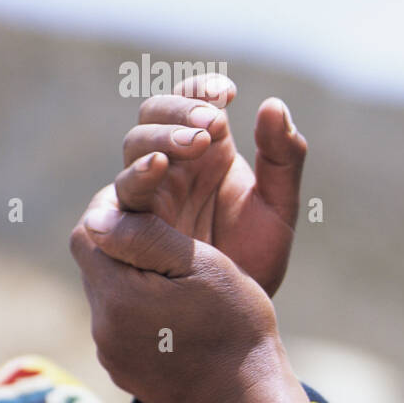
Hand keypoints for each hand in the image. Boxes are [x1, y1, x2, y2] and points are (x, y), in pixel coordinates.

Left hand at [70, 191, 280, 402]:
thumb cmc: (236, 326)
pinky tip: (178, 320)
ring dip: (134, 283)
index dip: (111, 215)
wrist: (246, 398)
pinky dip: (141, 315)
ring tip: (179, 286)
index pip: (87, 235)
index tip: (147, 213)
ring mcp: (111, 354)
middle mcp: (103, 327)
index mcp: (119, 295)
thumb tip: (98, 217)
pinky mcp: (122, 372)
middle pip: (97, 267)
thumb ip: (147, 237)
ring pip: (109, 298)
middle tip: (170, 246)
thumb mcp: (203, 266)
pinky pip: (120, 329)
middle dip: (125, 250)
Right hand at [113, 73, 306, 299]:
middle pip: (155, 116)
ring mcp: (149, 195)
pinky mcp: (130, 227)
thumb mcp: (280, 207)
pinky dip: (135, 176)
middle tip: (213, 123)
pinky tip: (157, 169)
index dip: (201, 88)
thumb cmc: (257, 257)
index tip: (228, 92)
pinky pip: (120, 195)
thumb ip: (283, 157)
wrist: (239, 314)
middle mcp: (172, 168)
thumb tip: (274, 104)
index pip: (192, 102)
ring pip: (136, 148)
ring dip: (162, 139)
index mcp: (207, 153)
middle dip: (180, 112)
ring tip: (194, 141)